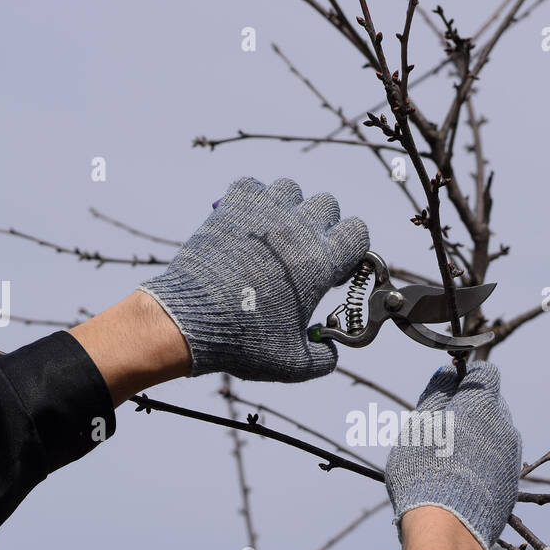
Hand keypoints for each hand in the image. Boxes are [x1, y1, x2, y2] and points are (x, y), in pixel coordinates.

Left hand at [138, 176, 368, 382]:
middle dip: (323, 226)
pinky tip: (247, 225)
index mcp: (322, 262)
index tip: (334, 271)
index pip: (358, 232)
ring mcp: (264, 213)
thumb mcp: (294, 364)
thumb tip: (330, 348)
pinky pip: (252, 185)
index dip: (351, 250)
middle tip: (304, 254)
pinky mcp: (232, 206)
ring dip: (289, 208)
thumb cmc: (245, 341)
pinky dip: (253, 200)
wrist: (191, 321)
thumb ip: (324, 358)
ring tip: (275, 236)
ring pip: (291, 189)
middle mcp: (298, 230)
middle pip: (328, 204)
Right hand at [384, 361, 522, 549]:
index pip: (486, 373)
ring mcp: (512, 460)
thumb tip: (447, 373)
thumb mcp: (420, 424)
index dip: (465, 376)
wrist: (447, 528)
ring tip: (446, 461)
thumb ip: (436, 393)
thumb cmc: (426, 468)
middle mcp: (506, 428)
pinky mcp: (511, 489)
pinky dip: (481, 467)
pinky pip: (496, 466)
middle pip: (491, 406)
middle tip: (439, 430)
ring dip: (476, 440)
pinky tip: (458, 483)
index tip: (447, 388)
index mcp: (484, 404)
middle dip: (470, 411)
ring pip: (495, 438)